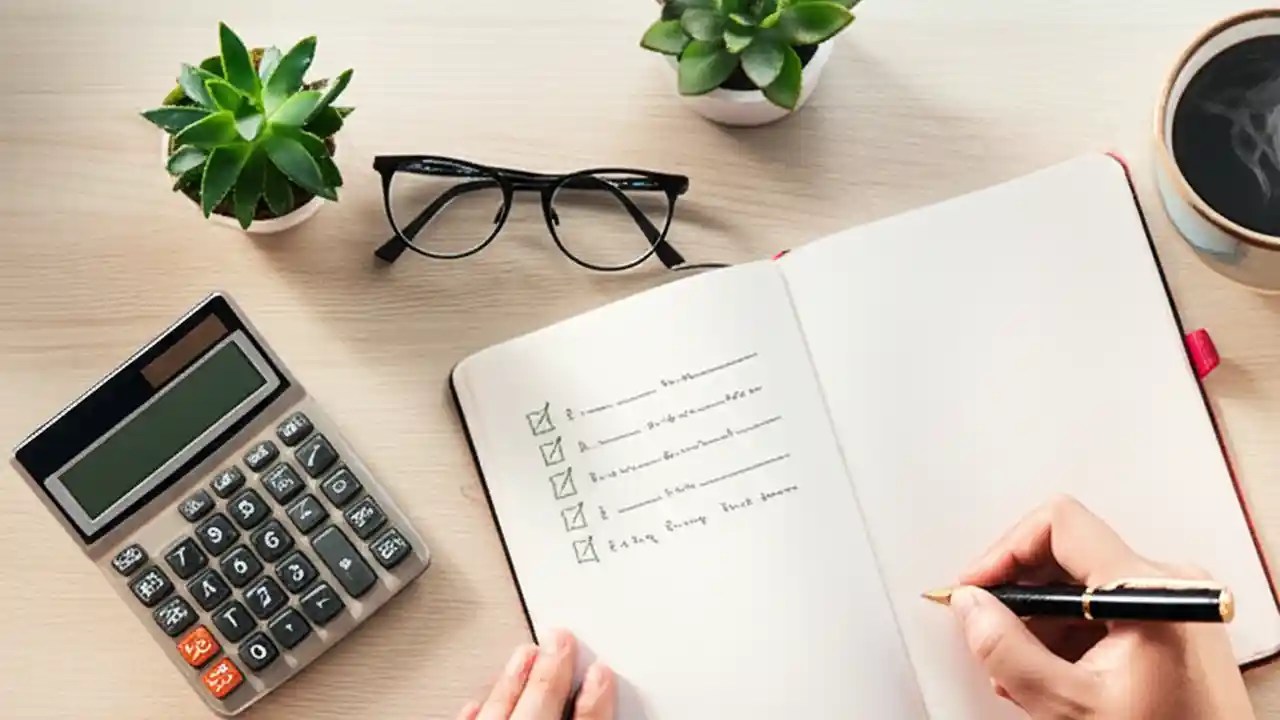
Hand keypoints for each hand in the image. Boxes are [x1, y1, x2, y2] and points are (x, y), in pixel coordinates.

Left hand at [457, 630, 615, 719]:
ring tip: (525, 652)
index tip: (600, 672)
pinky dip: (476, 711)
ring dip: (514, 678)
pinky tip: (477, 701)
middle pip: (541, 702)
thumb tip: (602, 694)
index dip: (596, 696)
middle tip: (560, 638)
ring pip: (500, 706)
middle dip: (552, 667)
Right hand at [952, 495, 1254, 719]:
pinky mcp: (1171, 623)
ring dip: (1039, 625)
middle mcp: (1167, 583)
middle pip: (1065, 556)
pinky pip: (1100, 609)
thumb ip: (1008, 651)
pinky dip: (1066, 637)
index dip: (1005, 551)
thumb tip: (971, 606)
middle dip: (1019, 599)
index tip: (977, 586)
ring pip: (1078, 586)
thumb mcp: (1069, 705)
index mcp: (1149, 590)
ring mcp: (1171, 602)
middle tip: (990, 635)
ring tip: (1024, 674)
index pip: (1060, 525)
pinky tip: (1054, 677)